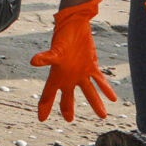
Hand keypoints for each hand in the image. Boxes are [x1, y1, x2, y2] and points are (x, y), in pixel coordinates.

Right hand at [32, 0, 116, 120]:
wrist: (74, 25)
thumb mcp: (54, 50)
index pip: (48, 95)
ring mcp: (80, 73)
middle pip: (67, 97)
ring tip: (103, 115)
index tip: (41, 118)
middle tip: (69, 120)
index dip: (44, 107)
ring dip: (96, 103)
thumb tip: (33, 62)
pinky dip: (106, 89)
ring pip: (89, 92)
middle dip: (67, 109)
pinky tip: (112, 98)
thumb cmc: (62, 37)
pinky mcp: (91, 66)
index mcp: (57, 76)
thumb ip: (46, 58)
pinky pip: (99, 80)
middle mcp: (68, 77)